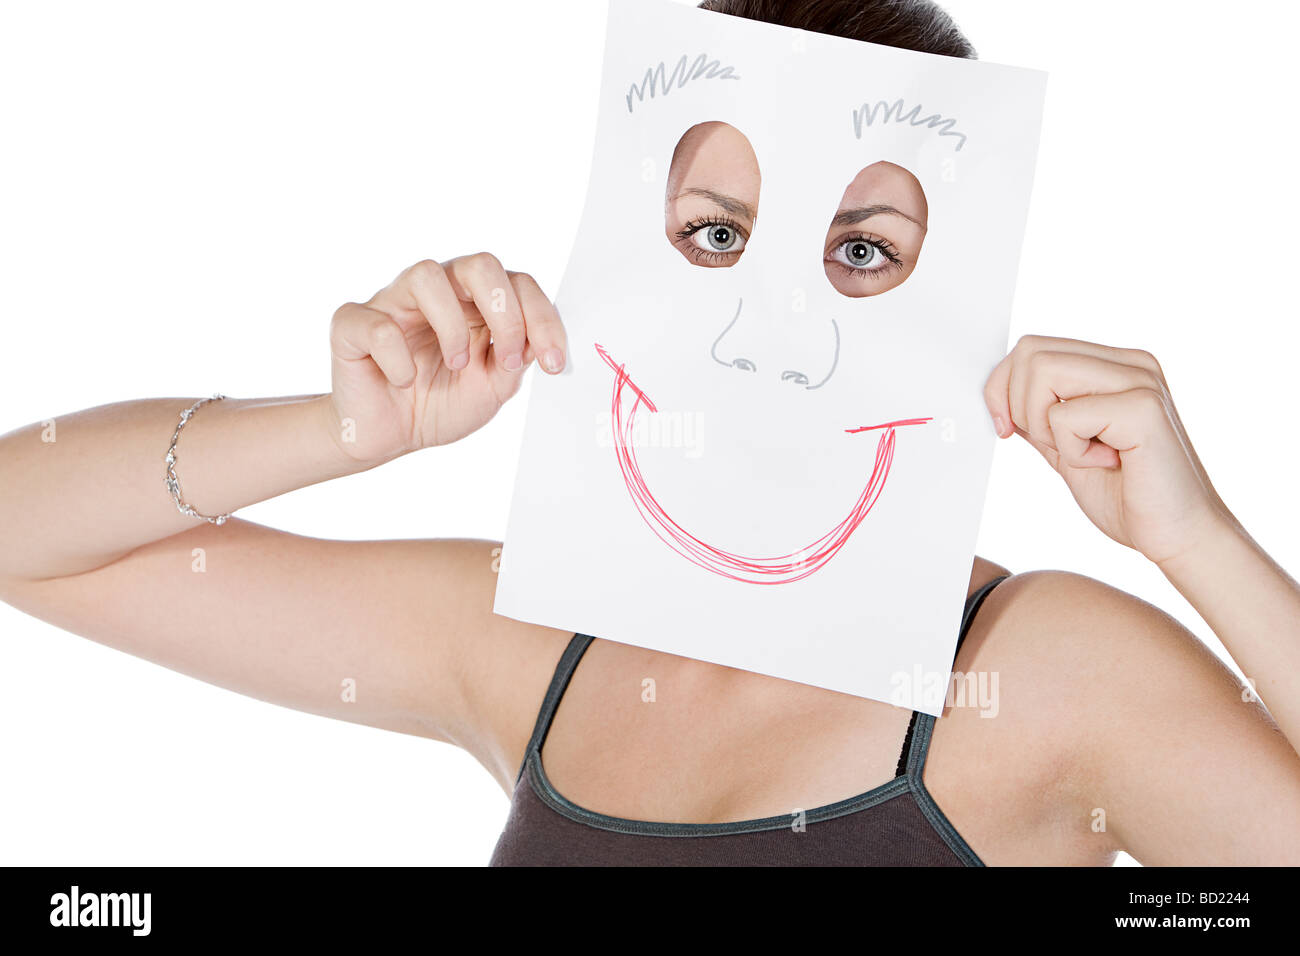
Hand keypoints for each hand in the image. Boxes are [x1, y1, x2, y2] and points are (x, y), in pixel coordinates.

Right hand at [325, 255, 566, 463]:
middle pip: (480, 265)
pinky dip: (398, 360)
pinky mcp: (353, 325)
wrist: (389, 437)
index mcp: (475, 303)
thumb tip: (540, 339)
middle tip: (507, 359)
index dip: (542, 319)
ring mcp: (394, 303)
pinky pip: (377, 324)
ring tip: (455, 364)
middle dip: (505, 313)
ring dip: (452, 326)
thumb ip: (516, 360)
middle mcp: (437, 293)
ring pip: (426, 274)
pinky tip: (404, 380)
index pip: (517, 284)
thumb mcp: (492, 389)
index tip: (554, 362)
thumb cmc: (437, 404)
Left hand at [983, 335, 1232, 566]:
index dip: (1002, 389)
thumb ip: (1039, 418)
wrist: (1179, 536)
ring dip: (1044, 425)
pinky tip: (1107, 463)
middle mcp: (1131, 364)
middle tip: (1052, 446)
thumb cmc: (1130, 498)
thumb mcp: (1065, 449)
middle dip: (1019, 407)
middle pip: (1031, 353)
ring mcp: (1141, 381)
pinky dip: (1071, 451)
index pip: (1032, 349)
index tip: (1008, 430)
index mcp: (1115, 366)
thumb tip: (997, 396)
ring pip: (1043, 372)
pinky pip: (1065, 415)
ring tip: (1082, 453)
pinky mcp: (1143, 409)